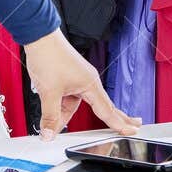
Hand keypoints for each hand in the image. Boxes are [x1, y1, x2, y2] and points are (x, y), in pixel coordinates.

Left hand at [23, 32, 141, 136]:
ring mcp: (79, 79)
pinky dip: (64, 107)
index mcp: (91, 84)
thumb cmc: (48, 56)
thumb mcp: (49, 92)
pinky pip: (71, 98)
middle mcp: (88, 81)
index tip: (132, 131)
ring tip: (55, 126)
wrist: (38, 37)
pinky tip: (54, 114)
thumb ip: (50, 116)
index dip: (120, 123)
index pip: (108, 110)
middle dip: (116, 118)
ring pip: (80, 104)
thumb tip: (49, 134)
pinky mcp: (70, 77)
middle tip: (133, 126)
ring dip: (68, 115)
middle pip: (104, 106)